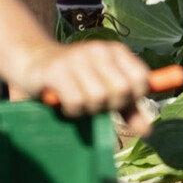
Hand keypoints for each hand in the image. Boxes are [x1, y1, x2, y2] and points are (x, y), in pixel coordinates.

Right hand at [17, 40, 152, 134]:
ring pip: (98, 98)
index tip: (119, 101)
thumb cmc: (75, 78)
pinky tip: (65, 103)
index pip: (141, 78)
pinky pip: (76, 102)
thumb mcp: (105, 89)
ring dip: (89, 109)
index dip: (134, 96)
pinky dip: (73, 110)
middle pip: (121, 90)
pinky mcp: (57, 71)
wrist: (34, 62)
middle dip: (110, 105)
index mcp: (116, 51)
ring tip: (79, 101)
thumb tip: (148, 131)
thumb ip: (128, 107)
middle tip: (96, 103)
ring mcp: (77, 59)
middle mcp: (99, 50)